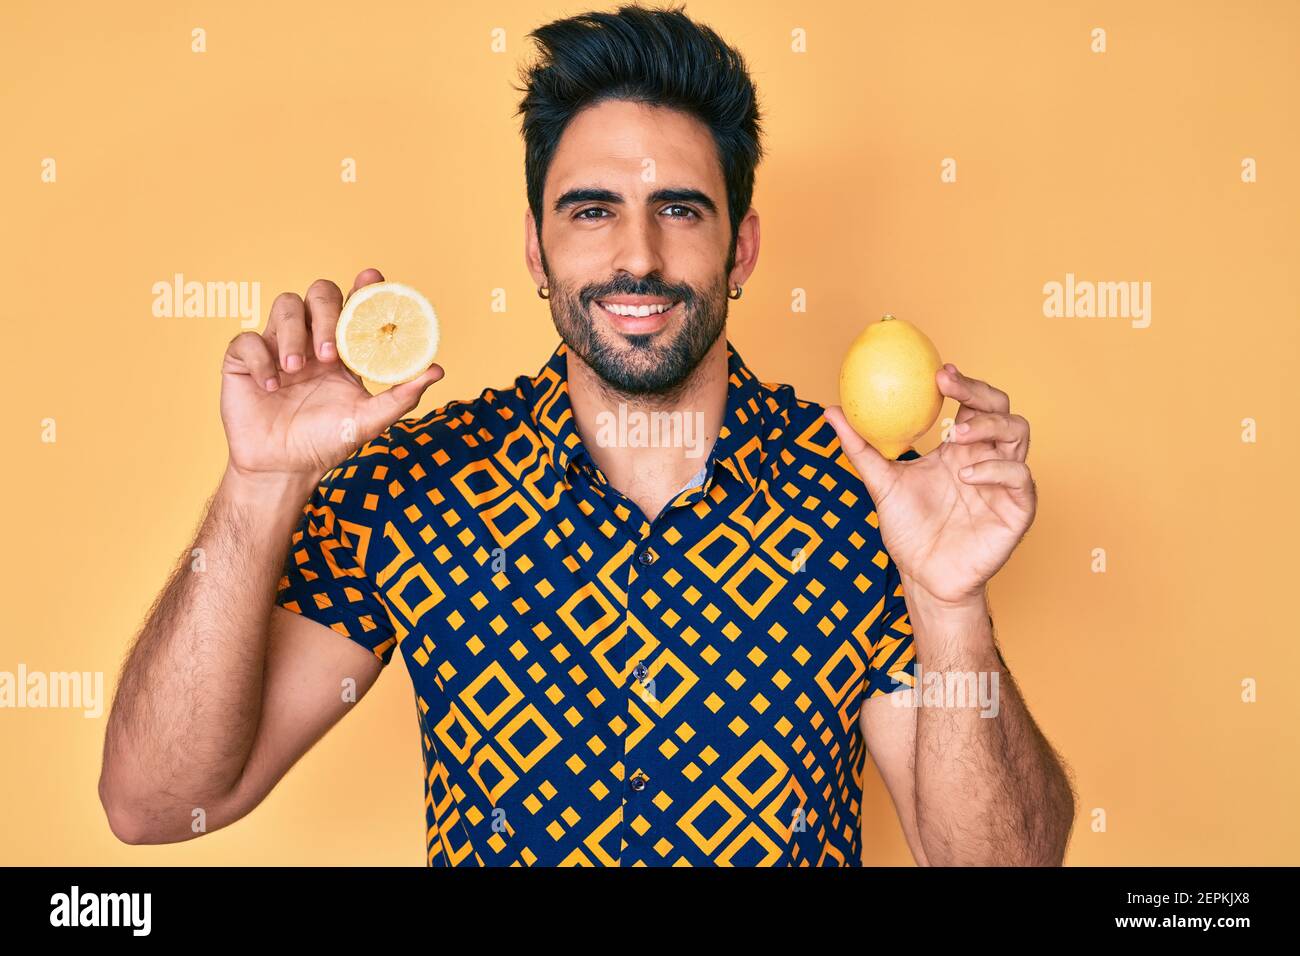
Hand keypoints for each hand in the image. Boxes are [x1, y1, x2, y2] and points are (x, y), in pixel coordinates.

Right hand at [220, 268, 443, 482]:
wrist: (283, 468)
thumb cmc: (326, 442)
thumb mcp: (368, 421)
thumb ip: (401, 396)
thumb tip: (437, 370)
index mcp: (343, 348)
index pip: (354, 306)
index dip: (363, 287)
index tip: (372, 277)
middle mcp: (312, 339)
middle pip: (320, 293)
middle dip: (327, 314)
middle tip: (329, 354)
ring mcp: (277, 345)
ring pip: (285, 305)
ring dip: (293, 334)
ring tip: (296, 370)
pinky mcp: (245, 359)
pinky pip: (248, 339)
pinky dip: (261, 359)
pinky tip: (271, 387)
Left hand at [824, 363, 1035, 608]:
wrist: (925, 577)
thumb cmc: (909, 531)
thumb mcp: (881, 484)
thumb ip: (860, 449)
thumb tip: (831, 412)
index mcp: (960, 448)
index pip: (971, 403)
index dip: (962, 383)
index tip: (937, 373)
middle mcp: (987, 457)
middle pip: (1001, 408)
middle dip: (979, 391)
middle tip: (949, 386)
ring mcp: (1005, 481)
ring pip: (1018, 432)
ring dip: (989, 426)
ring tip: (957, 436)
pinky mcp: (1018, 508)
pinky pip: (1020, 476)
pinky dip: (995, 468)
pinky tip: (966, 475)